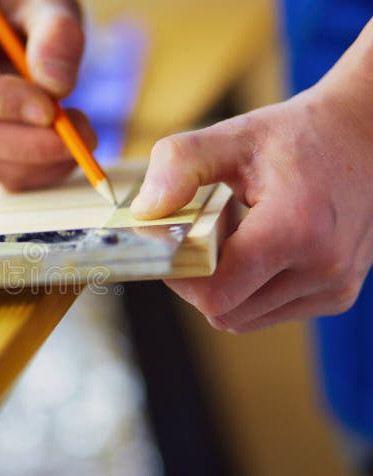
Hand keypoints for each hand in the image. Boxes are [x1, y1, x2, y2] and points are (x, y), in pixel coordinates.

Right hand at [0, 0, 95, 190]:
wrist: (32, 32)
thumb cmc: (32, 11)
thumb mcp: (48, 4)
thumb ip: (56, 34)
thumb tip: (57, 87)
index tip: (49, 109)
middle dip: (31, 144)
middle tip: (83, 133)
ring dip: (41, 163)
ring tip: (83, 133)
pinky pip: (9, 180)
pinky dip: (46, 173)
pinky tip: (72, 148)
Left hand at [130, 81, 372, 332]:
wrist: (366, 137)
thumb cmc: (296, 136)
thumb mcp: (232, 137)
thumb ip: (180, 166)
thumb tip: (145, 212)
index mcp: (295, 230)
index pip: (215, 293)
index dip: (181, 276)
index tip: (173, 243)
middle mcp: (322, 268)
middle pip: (224, 312)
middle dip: (198, 281)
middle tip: (199, 238)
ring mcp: (334, 288)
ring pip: (245, 319)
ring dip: (224, 288)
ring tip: (233, 239)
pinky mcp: (336, 296)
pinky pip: (269, 312)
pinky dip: (249, 290)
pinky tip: (257, 250)